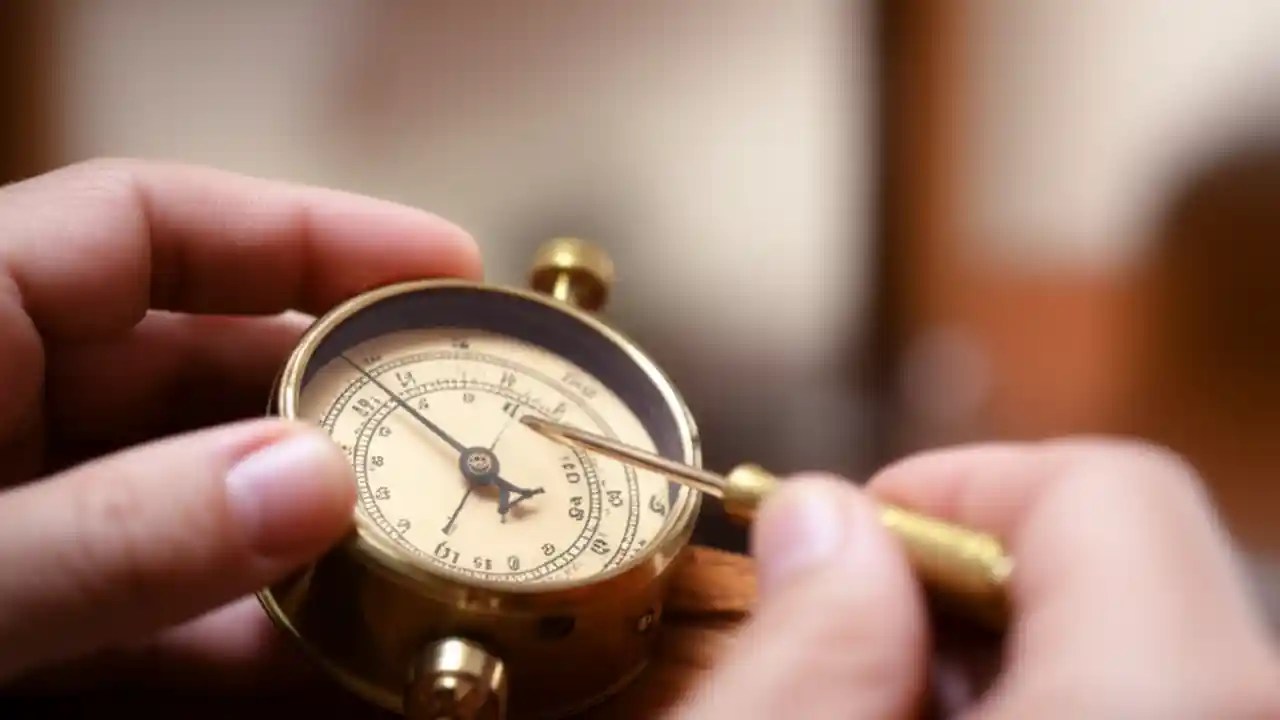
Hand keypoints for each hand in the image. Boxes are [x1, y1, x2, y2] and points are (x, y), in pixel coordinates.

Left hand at [0, 159, 479, 708]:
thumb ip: (118, 533)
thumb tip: (312, 485)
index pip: (148, 223)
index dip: (306, 230)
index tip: (442, 263)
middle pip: (190, 362)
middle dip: (325, 400)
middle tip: (445, 433)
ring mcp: (10, 512)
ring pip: (187, 489)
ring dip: (299, 529)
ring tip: (411, 558)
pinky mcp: (24, 607)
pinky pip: (151, 596)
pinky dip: (237, 625)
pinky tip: (323, 653)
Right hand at [673, 439, 1279, 718]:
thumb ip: (803, 643)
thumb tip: (822, 520)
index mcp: (1147, 710)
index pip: (1106, 492)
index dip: (959, 483)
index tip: (859, 530)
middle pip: (1136, 558)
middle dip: (974, 569)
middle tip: (865, 631)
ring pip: (1153, 636)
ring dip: (1015, 640)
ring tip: (908, 702)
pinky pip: (1170, 701)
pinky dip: (1064, 696)